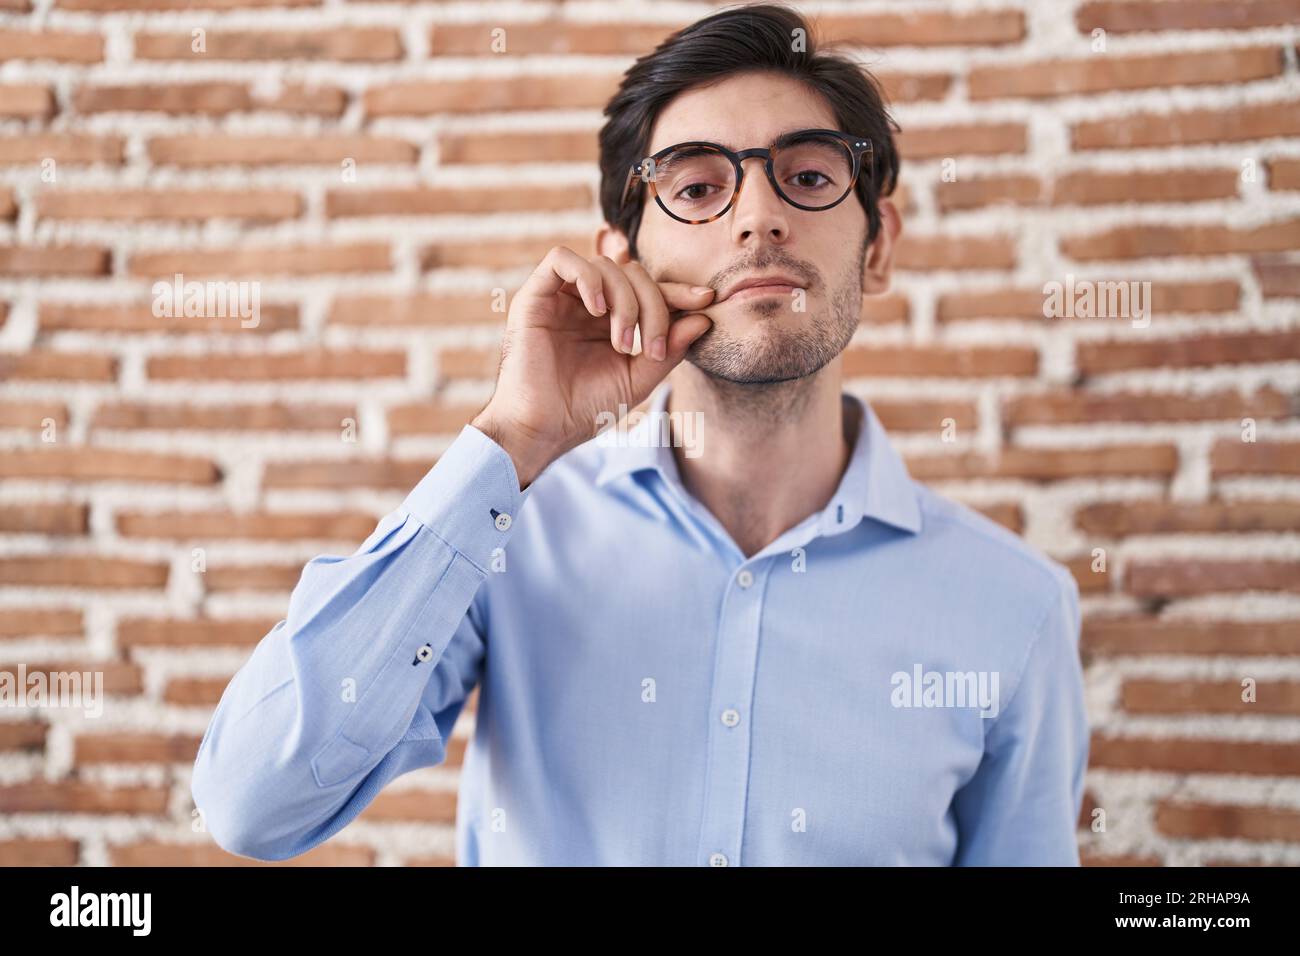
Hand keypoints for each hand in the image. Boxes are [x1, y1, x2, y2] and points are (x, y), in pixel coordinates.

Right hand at [471, 246, 714, 488]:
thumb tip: (704, 318)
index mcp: (611, 320)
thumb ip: (669, 350)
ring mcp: (561, 298)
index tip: (706, 301)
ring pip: (605, 266)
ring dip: (624, 301)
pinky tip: (598, 310)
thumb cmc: (585, 410)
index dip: (678, 291)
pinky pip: (561, 259)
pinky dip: (588, 278)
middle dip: (653, 305)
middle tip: (651, 347)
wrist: (543, 429)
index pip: (649, 290)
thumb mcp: (638, 380)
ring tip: (622, 343)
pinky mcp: (535, 296)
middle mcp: (587, 304)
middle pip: (632, 274)